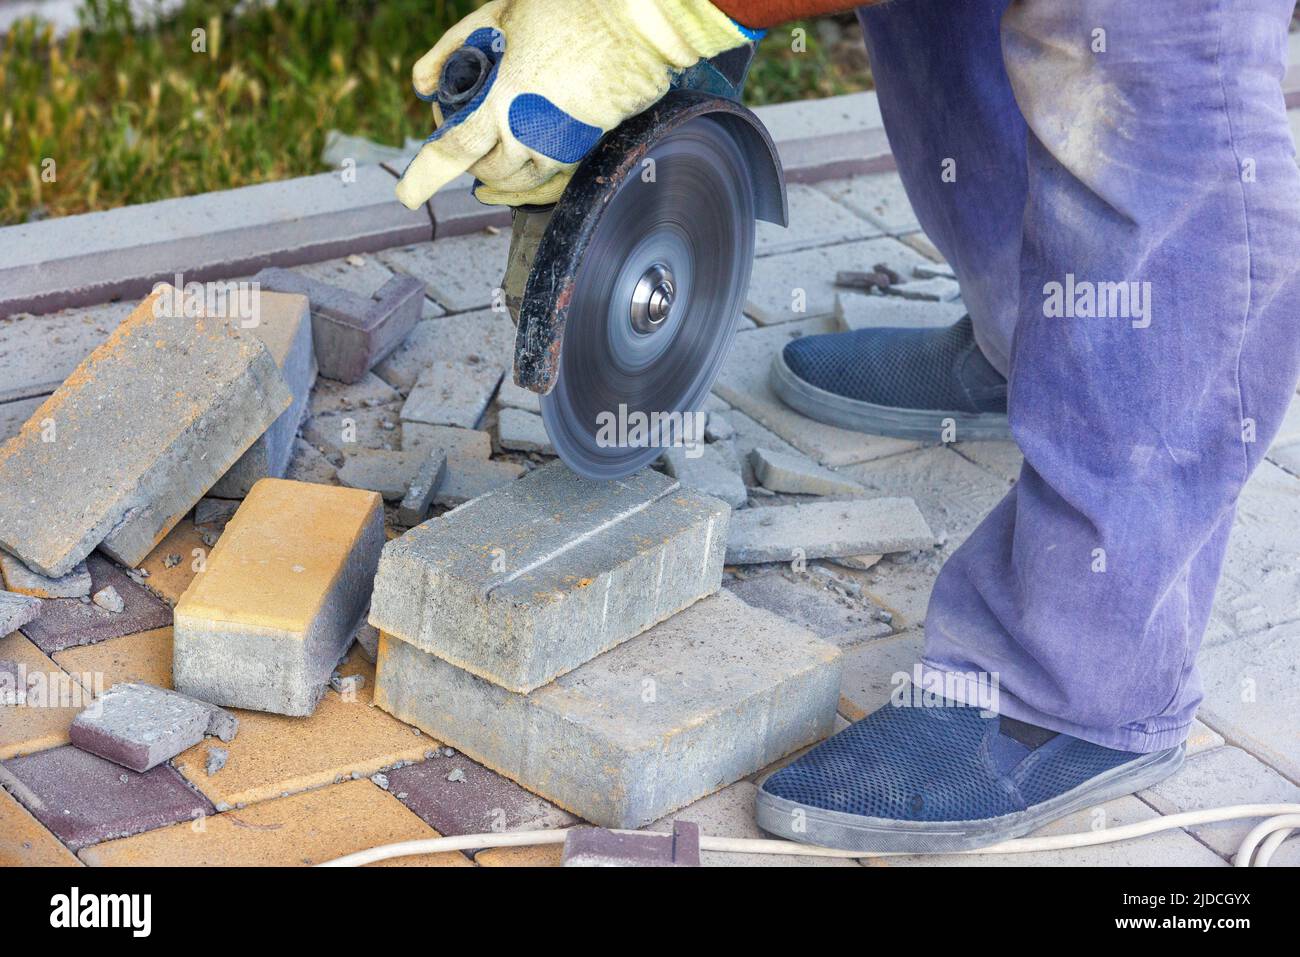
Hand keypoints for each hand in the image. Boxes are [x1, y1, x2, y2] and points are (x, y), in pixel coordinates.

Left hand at [395, 0, 756, 208]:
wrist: (636, 22)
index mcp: (504, 101)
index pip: (454, 151)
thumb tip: (422, 87)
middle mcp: (531, 134)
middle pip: (483, 170)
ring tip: (488, 148)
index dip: (425, 177)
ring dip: (495, 172)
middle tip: (463, 128)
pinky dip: (524, 183)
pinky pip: (547, 183)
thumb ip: (450, 50)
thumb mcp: (496, 15)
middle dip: (466, 159)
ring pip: (516, 183)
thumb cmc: (565, 9)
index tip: (406, 195)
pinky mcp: (584, 150)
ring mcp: (560, 148)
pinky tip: (512, 176)